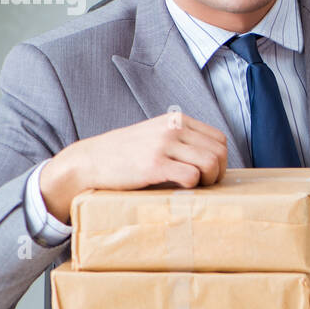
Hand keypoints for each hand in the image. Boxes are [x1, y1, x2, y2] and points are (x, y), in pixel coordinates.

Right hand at [39, 112, 227, 222]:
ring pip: (210, 163)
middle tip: (204, 186)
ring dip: (208, 181)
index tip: (209, 175)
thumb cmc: (125, 155)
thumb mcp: (155, 136)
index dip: (220, 161)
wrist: (89, 161)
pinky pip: (191, 176)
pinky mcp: (154, 164)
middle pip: (219, 152)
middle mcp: (173, 128)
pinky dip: (192, 187)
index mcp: (177, 120)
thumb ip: (181, 142)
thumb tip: (213, 163)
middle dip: (218, 173)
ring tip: (194, 188)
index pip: (219, 139)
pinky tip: (179, 188)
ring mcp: (163, 145)